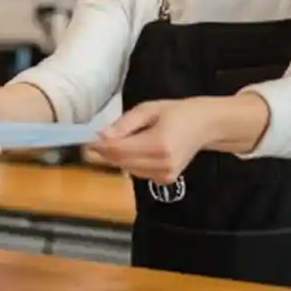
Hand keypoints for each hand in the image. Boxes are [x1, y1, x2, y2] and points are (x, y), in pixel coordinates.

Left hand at [89, 98, 218, 183]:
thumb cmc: (175, 112)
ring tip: (120, 142)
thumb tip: (102, 136)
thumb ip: (124, 124)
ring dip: (118, 158)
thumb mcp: (148, 109)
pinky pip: (138, 173)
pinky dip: (131, 163)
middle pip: (122, 162)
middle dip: (105, 154)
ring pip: (128, 169)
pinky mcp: (166, 180)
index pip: (120, 150)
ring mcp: (165, 175)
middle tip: (92, 144)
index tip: (86, 142)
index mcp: (159, 144)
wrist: (203, 126)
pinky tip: (137, 150)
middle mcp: (162, 163)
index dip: (100, 148)